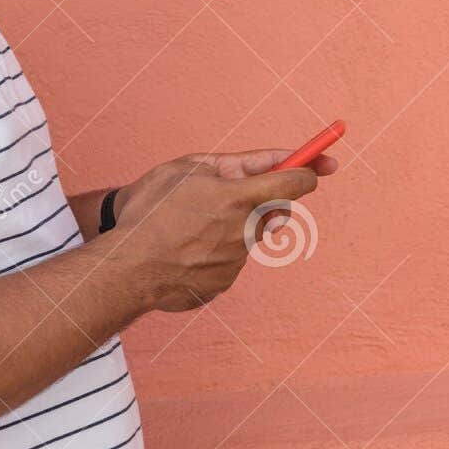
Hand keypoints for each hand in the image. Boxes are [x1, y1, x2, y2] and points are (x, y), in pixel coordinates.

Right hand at [108, 153, 324, 313]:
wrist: (126, 268)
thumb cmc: (149, 212)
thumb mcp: (182, 170)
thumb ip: (228, 166)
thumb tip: (263, 169)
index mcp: (237, 198)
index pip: (294, 181)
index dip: (310, 169)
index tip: (323, 164)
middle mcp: (244, 231)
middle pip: (276, 212)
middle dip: (266, 201)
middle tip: (236, 195)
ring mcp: (236, 262)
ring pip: (247, 237)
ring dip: (230, 227)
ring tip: (188, 227)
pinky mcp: (222, 284)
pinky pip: (227, 261)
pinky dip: (212, 252)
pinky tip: (182, 250)